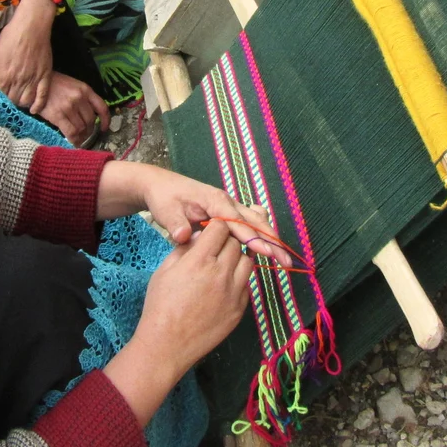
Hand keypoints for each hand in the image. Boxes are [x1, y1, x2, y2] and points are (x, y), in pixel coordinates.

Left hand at [0, 0, 54, 111]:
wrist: (31, 26)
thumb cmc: (11, 36)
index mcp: (5, 75)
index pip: (0, 96)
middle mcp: (19, 81)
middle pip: (13, 100)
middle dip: (9, 101)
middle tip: (9, 98)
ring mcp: (33, 79)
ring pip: (26, 100)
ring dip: (21, 104)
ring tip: (19, 100)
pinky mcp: (45, 76)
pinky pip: (43, 95)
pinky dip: (39, 105)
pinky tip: (34, 110)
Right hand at [34, 71, 109, 145]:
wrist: (33, 84)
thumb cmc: (53, 85)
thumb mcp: (72, 85)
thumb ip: (83, 97)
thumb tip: (90, 117)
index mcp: (85, 89)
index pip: (102, 107)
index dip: (106, 121)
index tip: (104, 128)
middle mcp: (79, 97)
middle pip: (91, 120)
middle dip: (89, 130)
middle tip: (85, 134)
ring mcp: (69, 107)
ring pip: (82, 128)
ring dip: (82, 136)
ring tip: (78, 138)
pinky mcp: (58, 115)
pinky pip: (71, 133)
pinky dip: (75, 140)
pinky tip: (74, 142)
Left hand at [98, 163, 291, 265]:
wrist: (161, 185)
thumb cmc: (164, 198)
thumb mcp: (165, 210)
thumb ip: (175, 223)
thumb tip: (183, 237)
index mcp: (214, 200)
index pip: (238, 222)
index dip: (253, 238)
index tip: (267, 253)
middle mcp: (227, 202)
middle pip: (255, 222)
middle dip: (271, 241)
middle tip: (286, 261)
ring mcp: (229, 206)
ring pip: (257, 221)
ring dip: (271, 239)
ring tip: (284, 259)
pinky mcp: (228, 213)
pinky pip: (250, 222)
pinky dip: (262, 234)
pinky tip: (270, 249)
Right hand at [103, 221, 252, 424]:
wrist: (167, 344)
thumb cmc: (160, 305)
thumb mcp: (165, 270)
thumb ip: (185, 248)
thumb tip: (200, 236)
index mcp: (200, 260)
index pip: (221, 228)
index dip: (216, 227)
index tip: (211, 231)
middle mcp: (221, 273)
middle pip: (236, 243)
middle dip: (226, 241)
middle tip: (216, 248)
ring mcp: (233, 292)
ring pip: (247, 262)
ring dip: (237, 259)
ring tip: (222, 266)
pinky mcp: (239, 309)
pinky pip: (246, 285)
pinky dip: (238, 280)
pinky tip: (224, 286)